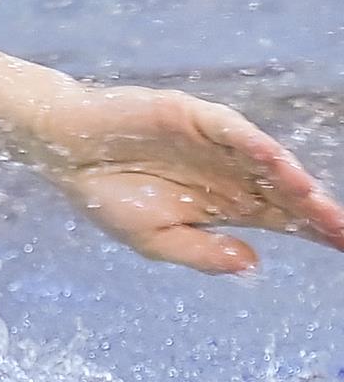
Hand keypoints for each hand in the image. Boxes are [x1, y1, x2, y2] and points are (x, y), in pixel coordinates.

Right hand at [27, 85, 343, 272]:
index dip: (314, 231)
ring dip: (292, 181)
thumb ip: (203, 252)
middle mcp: (231, 173)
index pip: (281, 219)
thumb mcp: (154, 239)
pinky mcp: (197, 118)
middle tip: (342, 230)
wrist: (66, 152)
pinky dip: (255, 144)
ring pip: (268, 163)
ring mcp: (218, 144)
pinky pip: (234, 131)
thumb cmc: (106, 194)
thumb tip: (254, 263)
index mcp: (224, 204)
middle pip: (285, 193)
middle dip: (317, 212)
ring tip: (315, 202)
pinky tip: (275, 161)